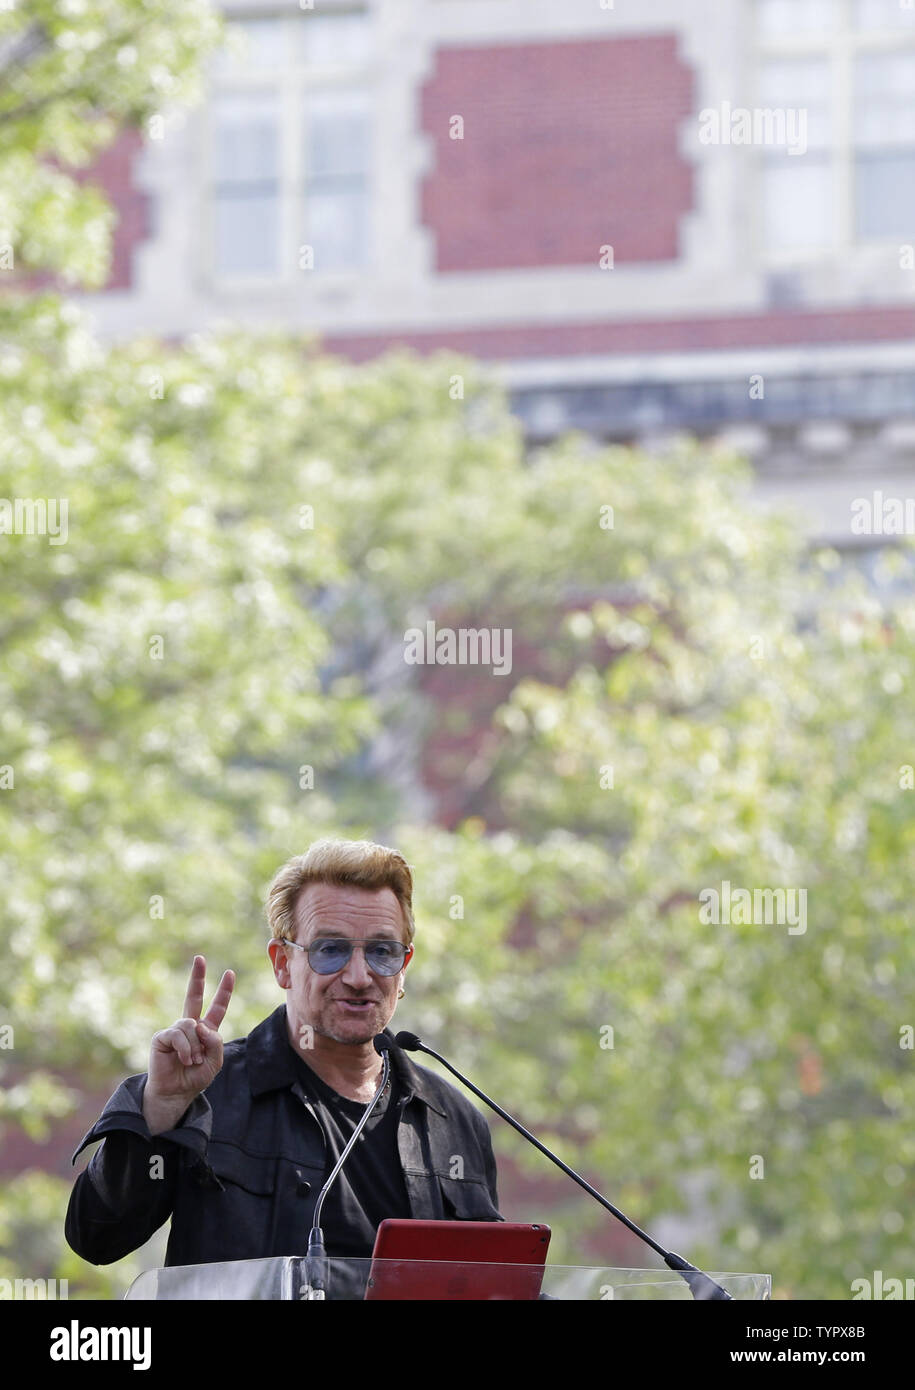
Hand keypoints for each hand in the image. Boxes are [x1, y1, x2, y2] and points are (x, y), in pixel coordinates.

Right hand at [143, 956, 234, 1134]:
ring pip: (191, 1025)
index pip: (217, 1007)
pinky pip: (178, 1034)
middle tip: (199, 958)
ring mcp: (175, 1029)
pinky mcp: (162, 1037)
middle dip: (197, 977)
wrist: (176, 1093)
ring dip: (195, 1047)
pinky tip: (183, 1059)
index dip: (224, 991)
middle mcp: (190, 1026)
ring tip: (191, 1061)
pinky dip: (185, 1048)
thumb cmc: (195, 1078)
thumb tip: (201, 1025)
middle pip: (193, 997)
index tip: (230, 973)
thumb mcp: (215, 1062)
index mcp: (206, 1030)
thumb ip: (216, 1043)